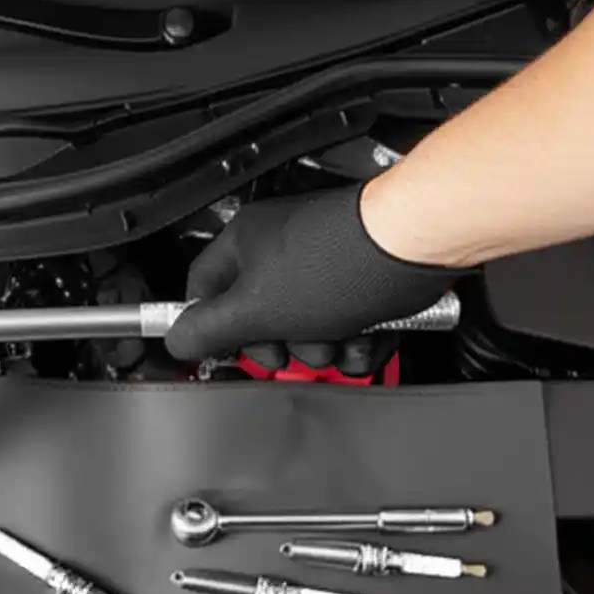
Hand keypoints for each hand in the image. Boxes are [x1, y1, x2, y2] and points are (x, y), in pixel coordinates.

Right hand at [165, 185, 461, 360]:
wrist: (416, 244)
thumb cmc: (340, 262)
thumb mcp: (255, 309)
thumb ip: (207, 329)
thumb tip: (177, 340)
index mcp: (245, 244)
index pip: (203, 290)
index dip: (212, 327)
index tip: (228, 350)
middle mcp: (282, 248)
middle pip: (261, 317)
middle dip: (283, 345)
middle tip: (294, 346)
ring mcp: (324, 262)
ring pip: (309, 327)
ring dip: (326, 348)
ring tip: (342, 339)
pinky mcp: (362, 277)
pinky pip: (347, 323)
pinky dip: (359, 340)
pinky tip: (368, 338)